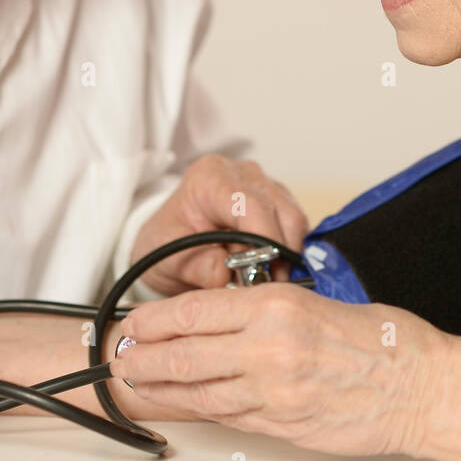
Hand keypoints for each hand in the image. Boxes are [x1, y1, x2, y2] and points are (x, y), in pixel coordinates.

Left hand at [109, 283, 449, 456]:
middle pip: (187, 354)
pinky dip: (202, 411)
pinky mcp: (285, 425)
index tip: (134, 322)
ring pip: (202, 391)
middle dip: (146, 357)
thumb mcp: (318, 303)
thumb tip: (226, 320)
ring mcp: (275, 392)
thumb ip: (269, 313)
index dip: (156, 320)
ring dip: (164, 389)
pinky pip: (232, 417)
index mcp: (278, 307)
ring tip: (139, 382)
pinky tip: (185, 407)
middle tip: (120, 357)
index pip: (196, 311)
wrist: (423, 387)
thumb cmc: (384, 340)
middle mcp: (269, 348)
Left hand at [131, 155, 308, 293]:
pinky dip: (287, 252)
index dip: (265, 240)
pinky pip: (295, 228)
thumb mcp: (167, 260)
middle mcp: (242, 173)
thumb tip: (224, 275)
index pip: (252, 205)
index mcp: (210, 178)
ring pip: (294, 220)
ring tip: (261, 280)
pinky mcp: (278, 200)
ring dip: (284, 255)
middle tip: (263, 287)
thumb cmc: (165, 244)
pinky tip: (268, 269)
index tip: (265, 275)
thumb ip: (196, 267)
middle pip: (281, 211)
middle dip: (278, 253)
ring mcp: (264, 184)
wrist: (168, 240)